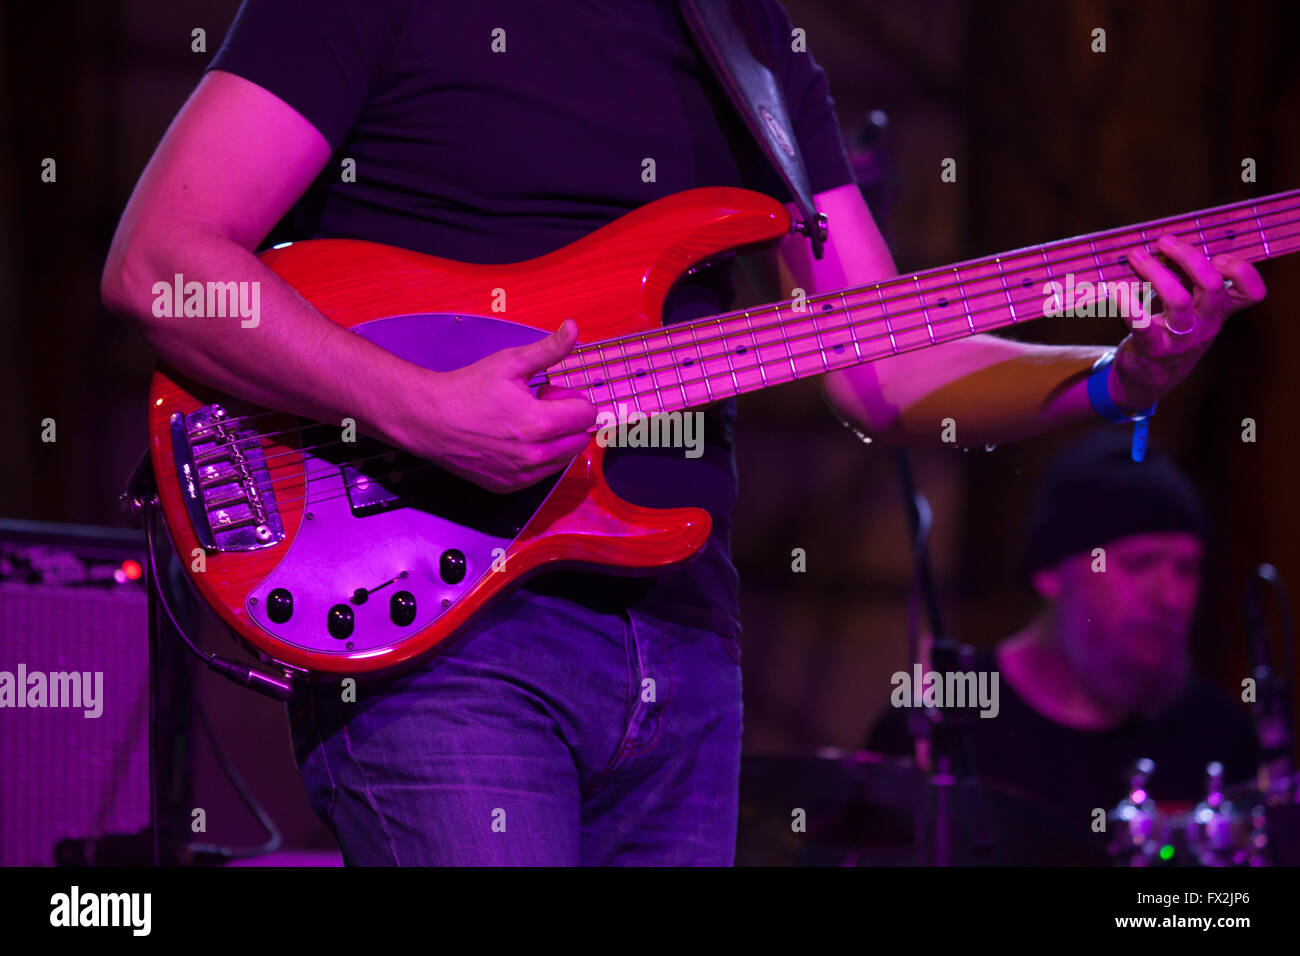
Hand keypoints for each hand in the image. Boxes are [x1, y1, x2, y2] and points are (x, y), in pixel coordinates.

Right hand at [401, 319, 596, 492]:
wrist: (430, 420)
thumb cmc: (468, 389)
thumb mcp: (510, 362)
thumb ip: (549, 349)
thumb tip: (573, 328)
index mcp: (540, 424)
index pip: (587, 414)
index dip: (570, 398)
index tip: (546, 392)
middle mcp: (535, 455)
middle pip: (580, 438)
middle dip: (566, 420)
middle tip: (535, 405)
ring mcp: (523, 475)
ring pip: (564, 457)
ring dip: (554, 440)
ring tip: (523, 423)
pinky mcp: (510, 486)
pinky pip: (543, 473)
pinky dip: (538, 457)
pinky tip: (513, 440)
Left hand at [1110, 233, 1265, 410]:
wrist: (1150, 379)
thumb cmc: (1171, 333)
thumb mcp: (1193, 312)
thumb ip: (1192, 282)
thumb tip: (1172, 242)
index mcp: (1219, 312)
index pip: (1252, 292)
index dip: (1242, 270)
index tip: (1219, 255)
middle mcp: (1205, 325)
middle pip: (1213, 286)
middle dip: (1189, 257)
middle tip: (1165, 241)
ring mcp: (1180, 339)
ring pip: (1178, 300)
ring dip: (1155, 272)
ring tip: (1136, 256)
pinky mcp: (1152, 349)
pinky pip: (1140, 323)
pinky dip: (1126, 302)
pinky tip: (1116, 287)